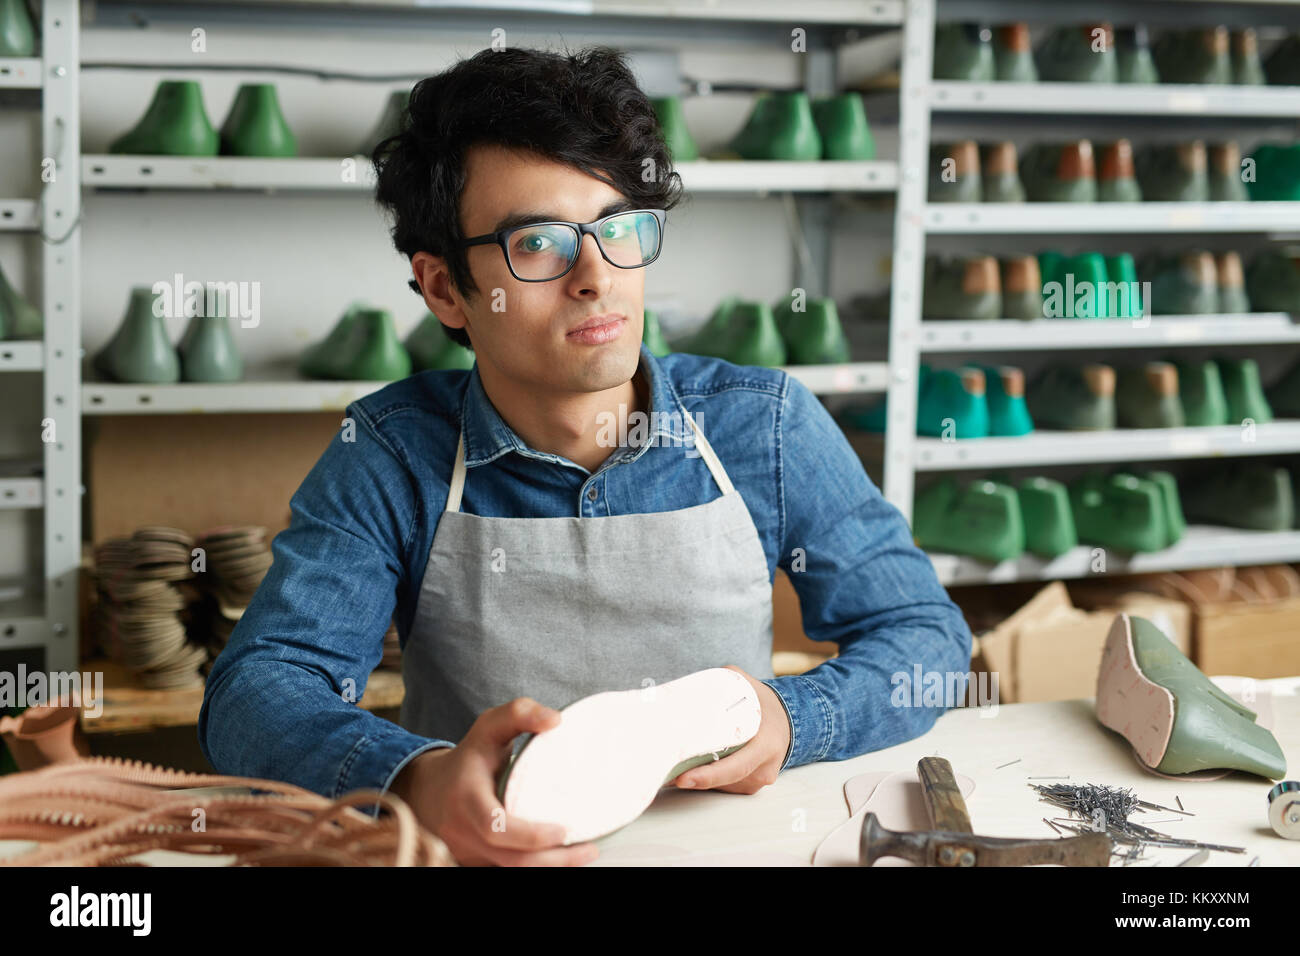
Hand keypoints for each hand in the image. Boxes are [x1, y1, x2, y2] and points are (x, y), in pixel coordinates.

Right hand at [389, 698, 600, 865]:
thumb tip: (555, 720)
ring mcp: (467, 854)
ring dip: (548, 867)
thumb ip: (519, 714)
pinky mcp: (473, 864)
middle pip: (510, 860)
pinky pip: (505, 871)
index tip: (564, 830)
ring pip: (509, 870)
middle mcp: (463, 833)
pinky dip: (535, 867)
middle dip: (553, 860)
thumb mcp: (488, 728)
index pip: (496, 827)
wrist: (426, 791)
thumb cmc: (467, 758)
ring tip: (583, 855)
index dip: (530, 835)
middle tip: (589, 850)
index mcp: (467, 799)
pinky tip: (560, 859)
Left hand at [667, 665, 790, 794]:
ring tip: (671, 769)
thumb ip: (720, 683)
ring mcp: (759, 780)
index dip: (708, 775)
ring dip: (698, 779)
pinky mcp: (750, 786)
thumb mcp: (745, 686)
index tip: (682, 778)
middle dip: (693, 779)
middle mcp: (765, 767)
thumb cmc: (762, 702)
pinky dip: (708, 778)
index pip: (735, 766)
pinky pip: (725, 786)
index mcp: (766, 744)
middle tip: (664, 775)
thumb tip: (688, 688)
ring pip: (722, 785)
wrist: (787, 719)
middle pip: (723, 780)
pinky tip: (692, 768)